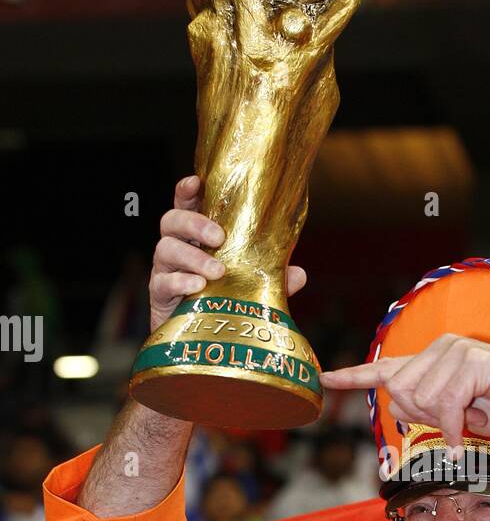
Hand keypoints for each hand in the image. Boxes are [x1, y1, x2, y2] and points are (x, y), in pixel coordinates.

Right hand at [149, 175, 306, 332]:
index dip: (188, 190)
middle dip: (194, 223)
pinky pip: (162, 282)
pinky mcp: (159, 294)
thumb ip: (273, 278)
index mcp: (197, 237)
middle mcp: (177, 247)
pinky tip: (198, 287)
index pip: (187, 205)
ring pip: (166, 249)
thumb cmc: (223, 300)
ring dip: (193, 257)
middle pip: (172, 221)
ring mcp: (165, 269)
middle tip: (219, 237)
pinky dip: (180, 282)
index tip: (196, 182)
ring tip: (217, 271)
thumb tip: (299, 274)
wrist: (199, 337)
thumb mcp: (251, 286)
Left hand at [320, 332, 489, 459]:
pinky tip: (465, 436)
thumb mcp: (461, 415)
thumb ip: (431, 412)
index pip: (386, 367)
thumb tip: (408, 415)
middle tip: (453, 425)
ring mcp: (456, 351)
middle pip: (400, 394)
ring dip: (443, 423)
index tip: (324, 378)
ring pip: (421, 400)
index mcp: (433, 360)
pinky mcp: (472, 361)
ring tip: (469, 420)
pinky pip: (445, 405)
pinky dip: (454, 429)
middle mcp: (440, 348)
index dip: (354, 375)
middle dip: (421, 419)